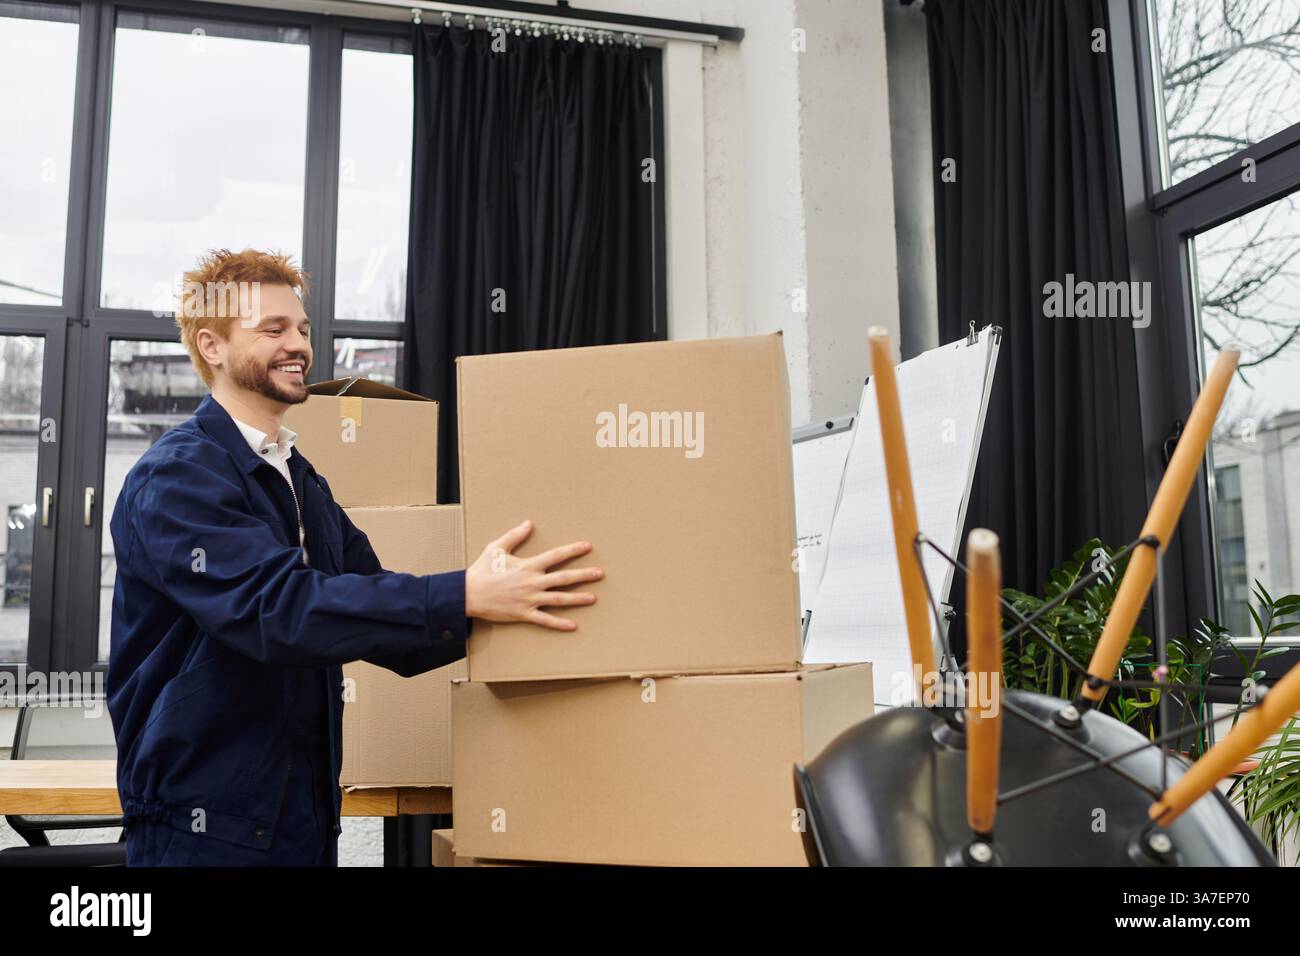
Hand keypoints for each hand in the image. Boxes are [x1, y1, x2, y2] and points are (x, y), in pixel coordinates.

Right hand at [465, 520, 602, 630]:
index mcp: (528, 566)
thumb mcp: (496, 548)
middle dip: (583, 575)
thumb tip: (529, 523)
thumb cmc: (482, 570)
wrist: (469, 594)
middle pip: (564, 578)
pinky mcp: (524, 613)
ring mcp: (529, 599)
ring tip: (593, 598)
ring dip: (577, 598)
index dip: (572, 550)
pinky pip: (545, 620)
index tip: (587, 546)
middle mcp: (532, 582)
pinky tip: (573, 625)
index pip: (555, 556)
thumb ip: (514, 536)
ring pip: (559, 599)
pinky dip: (559, 623)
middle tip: (600, 574)